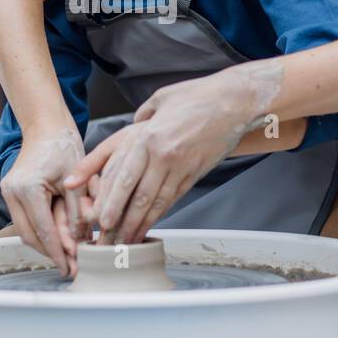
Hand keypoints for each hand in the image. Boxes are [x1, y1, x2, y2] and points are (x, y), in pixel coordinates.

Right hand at [0, 126, 89, 274]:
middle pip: (30, 236)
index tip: (71, 268)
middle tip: (70, 267)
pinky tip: (58, 238)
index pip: (43, 230)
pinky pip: (25, 221)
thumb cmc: (65, 148)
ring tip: (67, 256)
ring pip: (25, 231)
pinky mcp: (10, 193)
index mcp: (27, 188)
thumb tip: (78, 247)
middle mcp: (11, 192)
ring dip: (45, 244)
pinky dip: (41, 231)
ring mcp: (7, 192)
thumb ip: (77, 214)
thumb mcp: (78, 182)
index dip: (58, 253)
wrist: (46, 127)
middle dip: (50, 253)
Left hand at [67, 62, 279, 241]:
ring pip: (157, 203)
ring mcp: (181, 167)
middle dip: (122, 221)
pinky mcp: (195, 173)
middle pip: (138, 196)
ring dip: (140, 224)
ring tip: (127, 241)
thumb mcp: (161, 99)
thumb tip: (131, 124)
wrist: (236, 102)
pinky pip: (173, 198)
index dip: (111, 201)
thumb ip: (141, 115)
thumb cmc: (198, 96)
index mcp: (150, 136)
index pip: (125, 176)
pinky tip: (148, 225)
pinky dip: (159, 214)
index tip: (101, 219)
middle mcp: (164, 155)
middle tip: (109, 240)